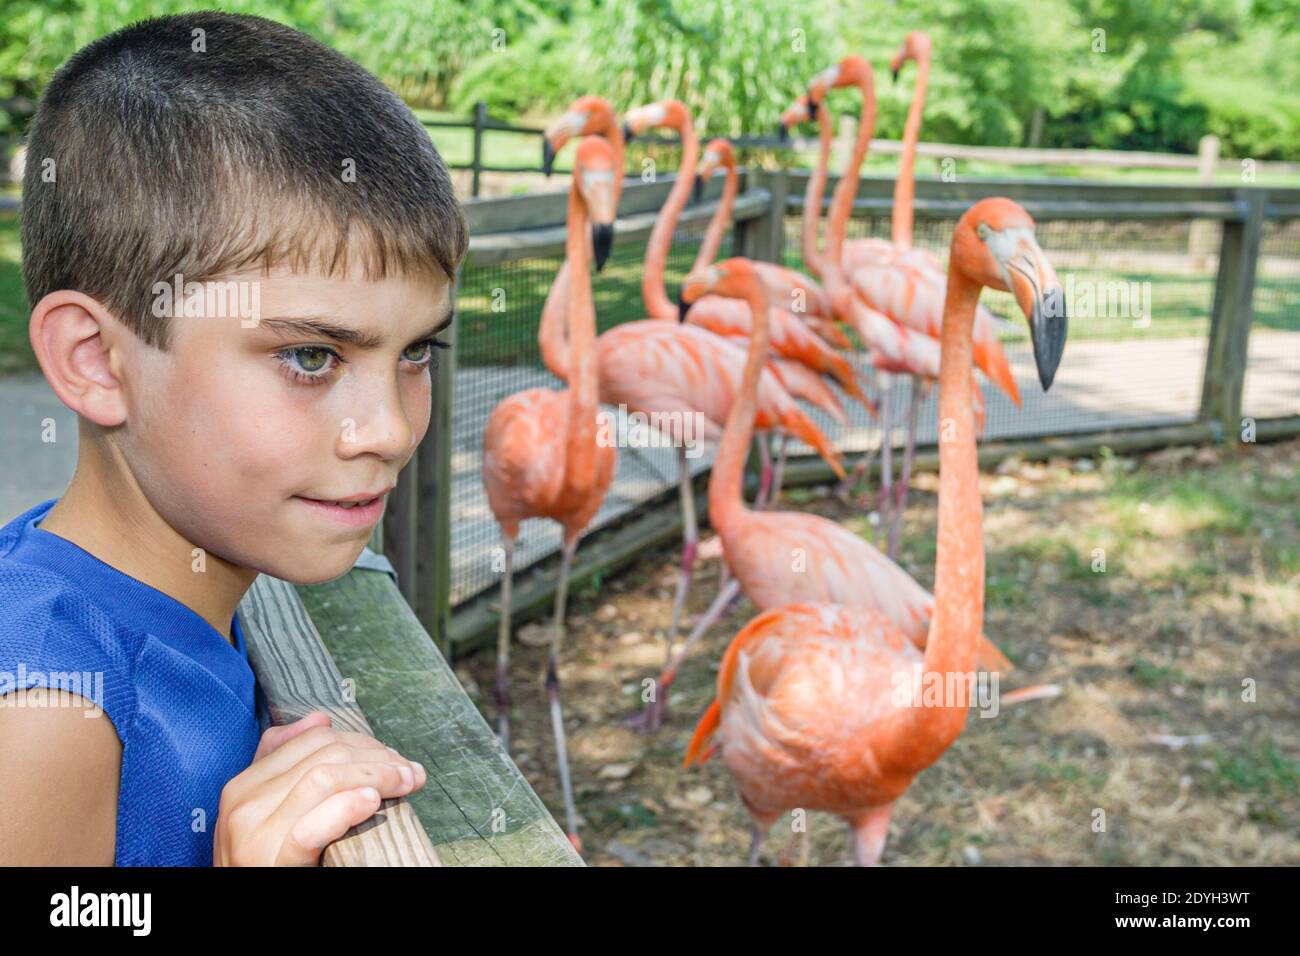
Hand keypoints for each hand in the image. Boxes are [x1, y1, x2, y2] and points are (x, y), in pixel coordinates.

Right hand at [212, 711, 425, 865]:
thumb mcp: (262, 811)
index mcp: (244, 785)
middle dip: (377, 758)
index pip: (312, 741)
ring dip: (376, 777)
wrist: (244, 909)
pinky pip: (312, 827)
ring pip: (324, 780)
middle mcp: (244, 804)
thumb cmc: (262, 861)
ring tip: (406, 783)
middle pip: (324, 757)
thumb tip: (319, 718)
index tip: (393, 756)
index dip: (361, 742)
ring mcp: (255, 835)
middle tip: (411, 771)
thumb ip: (283, 763)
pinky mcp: (272, 864)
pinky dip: (345, 809)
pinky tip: (371, 803)